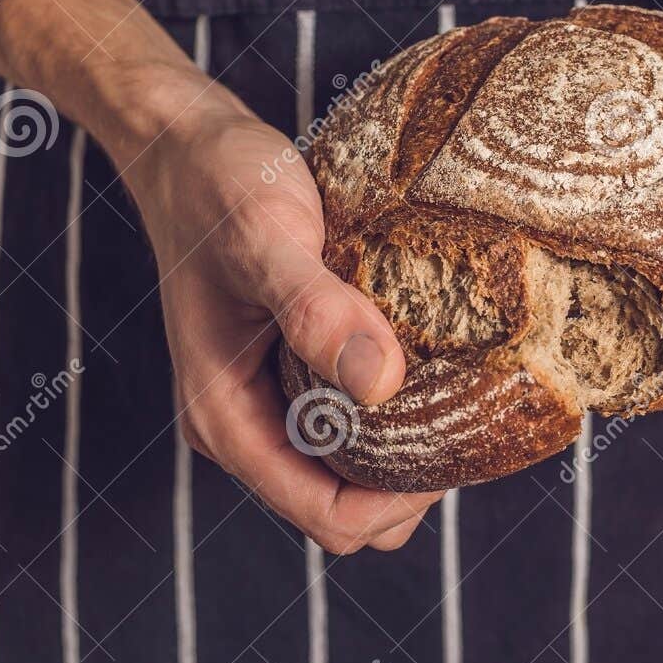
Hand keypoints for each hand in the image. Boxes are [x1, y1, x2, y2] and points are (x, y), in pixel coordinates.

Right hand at [117, 69, 442, 552]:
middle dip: (412, 482)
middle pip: (347, 506)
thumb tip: (381, 382)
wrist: (190, 145)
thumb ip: (316, 310)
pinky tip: (431, 359)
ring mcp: (268, 401)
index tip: (458, 445)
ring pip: (354, 468)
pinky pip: (352, 422)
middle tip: (471, 414)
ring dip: (408, 446)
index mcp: (227, 420)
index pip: (328, 517)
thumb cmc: (218, 186)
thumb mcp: (268, 238)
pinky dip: (395, 406)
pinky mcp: (289, 371)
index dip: (399, 503)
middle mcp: (246, 425)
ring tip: (459, 386)